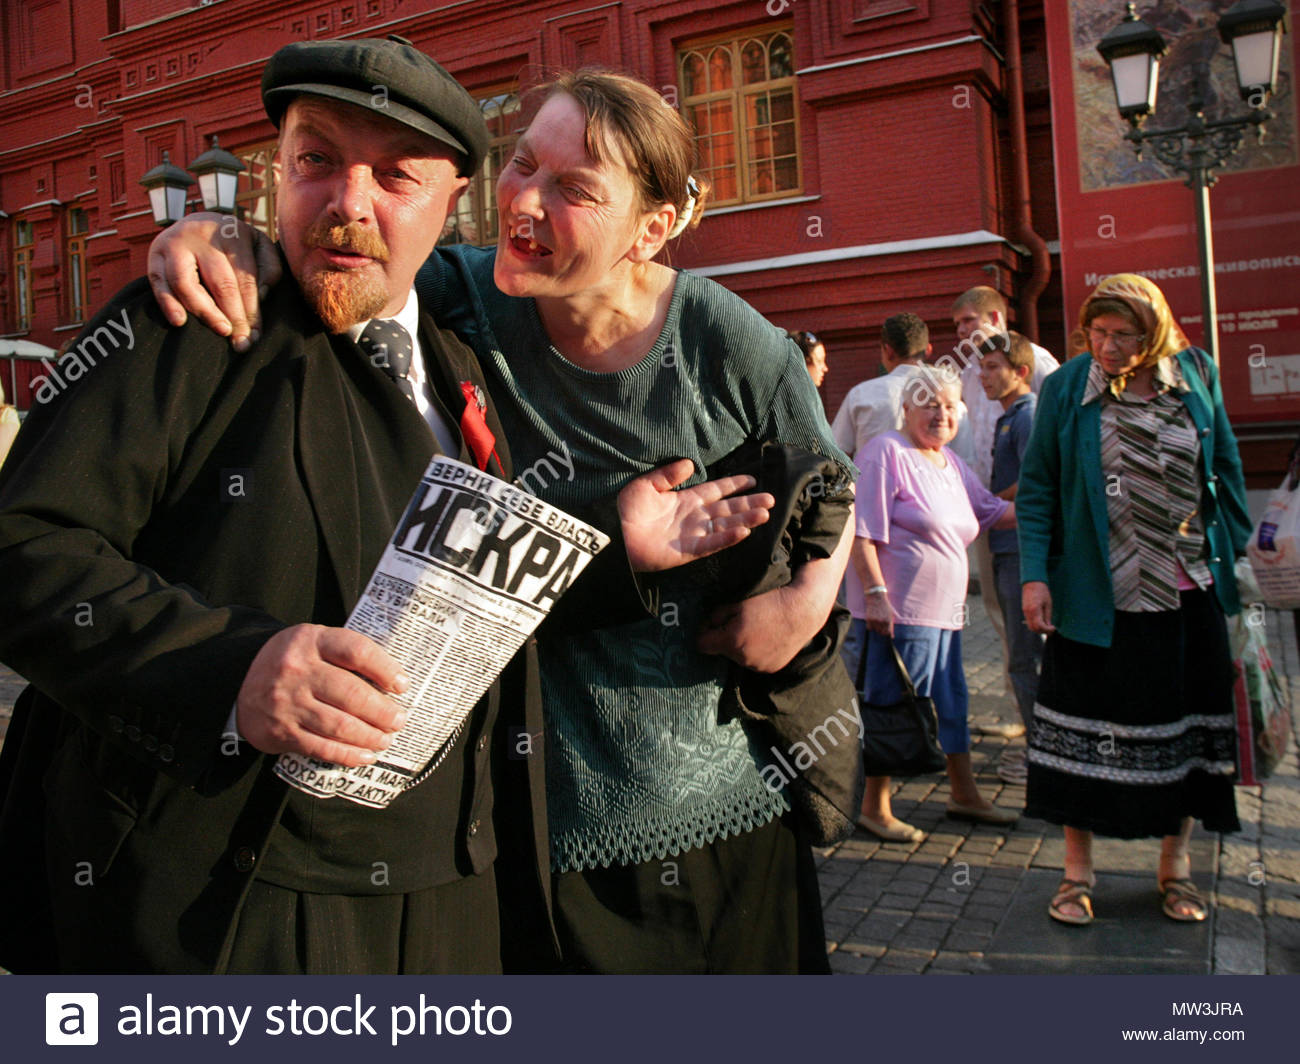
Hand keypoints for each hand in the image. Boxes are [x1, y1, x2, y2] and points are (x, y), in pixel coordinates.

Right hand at [146, 213, 281, 351]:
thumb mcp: (259, 245)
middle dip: (233, 316)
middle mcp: (200, 236)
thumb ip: (269, 269)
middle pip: (219, 282)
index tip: (255, 335)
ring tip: (220, 331)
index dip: (251, 310)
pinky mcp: (154, 254)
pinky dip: (167, 303)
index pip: (244, 278)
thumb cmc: (235, 241)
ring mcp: (173, 244)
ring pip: (186, 283)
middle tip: (241, 342)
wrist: (200, 221)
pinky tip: (179, 322)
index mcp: (230, 233)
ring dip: (204, 312)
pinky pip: (158, 282)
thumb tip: (260, 296)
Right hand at [235, 624, 408, 766]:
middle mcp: (297, 670)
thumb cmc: (293, 662)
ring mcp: (287, 702)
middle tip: (399, 720)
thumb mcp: (314, 643)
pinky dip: (348, 755)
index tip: (402, 685)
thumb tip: (393, 681)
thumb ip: (346, 654)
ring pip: (339, 725)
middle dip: (382, 711)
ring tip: (386, 739)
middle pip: (351, 693)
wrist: (239, 681)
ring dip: (370, 736)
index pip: (356, 651)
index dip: (385, 669)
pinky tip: (366, 756)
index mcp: (312, 640)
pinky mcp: (281, 731)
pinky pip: (321, 747)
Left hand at [618, 458, 773, 571]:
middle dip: (749, 504)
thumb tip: (691, 464)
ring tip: (765, 513)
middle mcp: (695, 516)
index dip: (734, 485)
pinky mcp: (688, 551)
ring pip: (726, 526)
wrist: (615, 535)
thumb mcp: (647, 484)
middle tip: (771, 499)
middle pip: (728, 509)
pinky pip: (712, 544)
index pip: (717, 490)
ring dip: (745, 520)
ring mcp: (694, 534)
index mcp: (687, 499)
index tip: (753, 480)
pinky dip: (727, 538)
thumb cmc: (628, 510)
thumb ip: (669, 474)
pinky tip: (743, 531)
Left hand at [697, 583, 819, 672]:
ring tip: (758, 629)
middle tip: (740, 622)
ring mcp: (758, 666)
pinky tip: (768, 638)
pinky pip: (756, 662)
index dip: (703, 633)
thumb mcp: (738, 603)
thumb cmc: (769, 603)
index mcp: (731, 641)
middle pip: (722, 651)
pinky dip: (758, 652)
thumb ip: (716, 615)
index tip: (710, 625)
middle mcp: (743, 658)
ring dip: (742, 646)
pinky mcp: (771, 668)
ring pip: (740, 657)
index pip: (702, 645)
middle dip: (726, 638)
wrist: (802, 611)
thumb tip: (708, 624)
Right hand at [864, 591, 893, 636]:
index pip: (888, 632)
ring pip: (875, 630)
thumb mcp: (890, 614)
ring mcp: (875, 620)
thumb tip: (891, 636)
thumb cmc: (885, 606)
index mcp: (888, 620)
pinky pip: (869, 627)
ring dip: (876, 627)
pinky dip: (870, 626)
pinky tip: (872, 621)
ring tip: (877, 621)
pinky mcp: (868, 619)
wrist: (876, 597)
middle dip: (882, 630)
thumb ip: (891, 625)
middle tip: (881, 625)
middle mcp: (882, 621)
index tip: (887, 633)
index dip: (888, 634)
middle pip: (881, 632)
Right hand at [1022, 581, 1054, 633]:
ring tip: (1047, 626)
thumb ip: (1048, 616)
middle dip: (1043, 631)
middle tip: (1051, 629)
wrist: (1032, 583)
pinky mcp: (1024, 610)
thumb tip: (1049, 626)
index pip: (1039, 626)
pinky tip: (1042, 622)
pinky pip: (1029, 621)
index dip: (1047, 630)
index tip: (1053, 628)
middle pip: (1033, 628)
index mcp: (1035, 610)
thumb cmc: (1042, 591)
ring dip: (1038, 629)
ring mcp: (1025, 612)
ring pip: (1030, 626)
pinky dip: (1035, 624)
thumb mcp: (1048, 604)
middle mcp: (1028, 612)